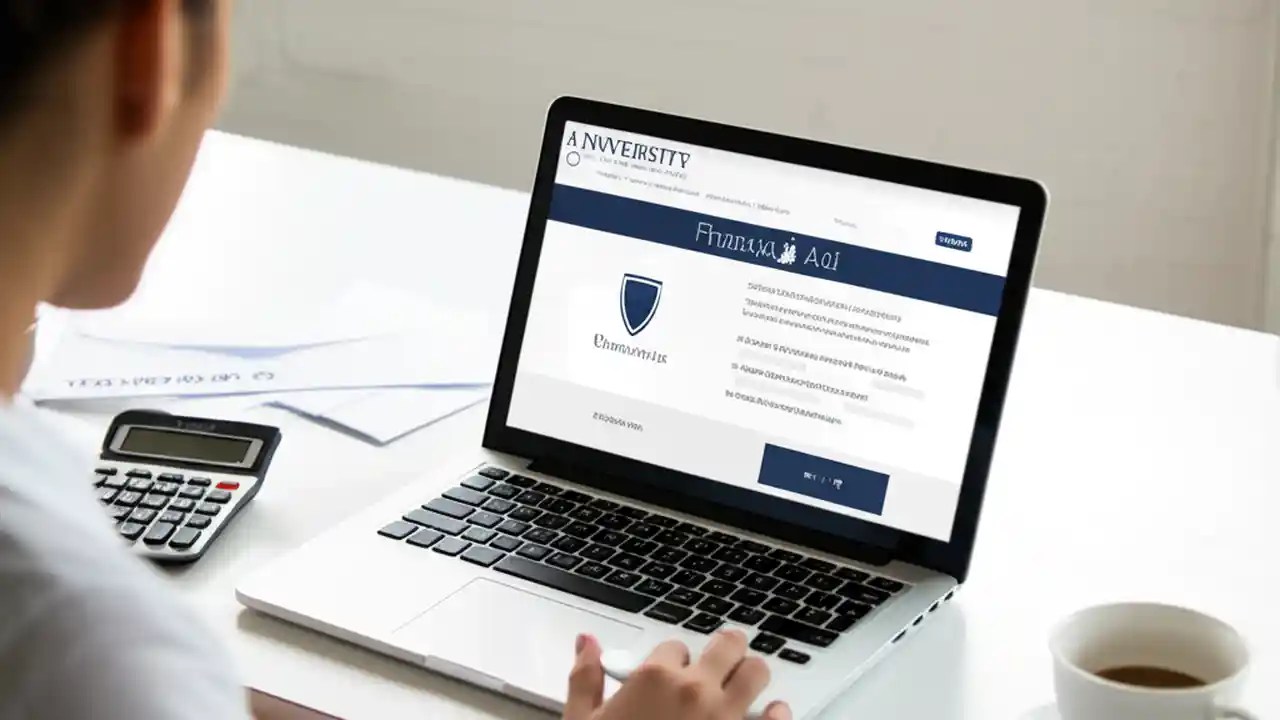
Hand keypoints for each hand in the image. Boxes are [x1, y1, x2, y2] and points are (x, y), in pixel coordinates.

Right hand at [564, 631, 791, 719]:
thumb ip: (585, 679)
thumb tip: (587, 643)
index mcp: (654, 679)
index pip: (674, 646)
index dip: (672, 660)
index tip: (669, 675)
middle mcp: (695, 691)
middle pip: (727, 645)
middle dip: (724, 650)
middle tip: (721, 660)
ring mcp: (726, 717)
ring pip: (757, 672)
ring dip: (751, 675)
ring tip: (744, 684)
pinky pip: (778, 717)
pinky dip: (778, 714)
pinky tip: (773, 714)